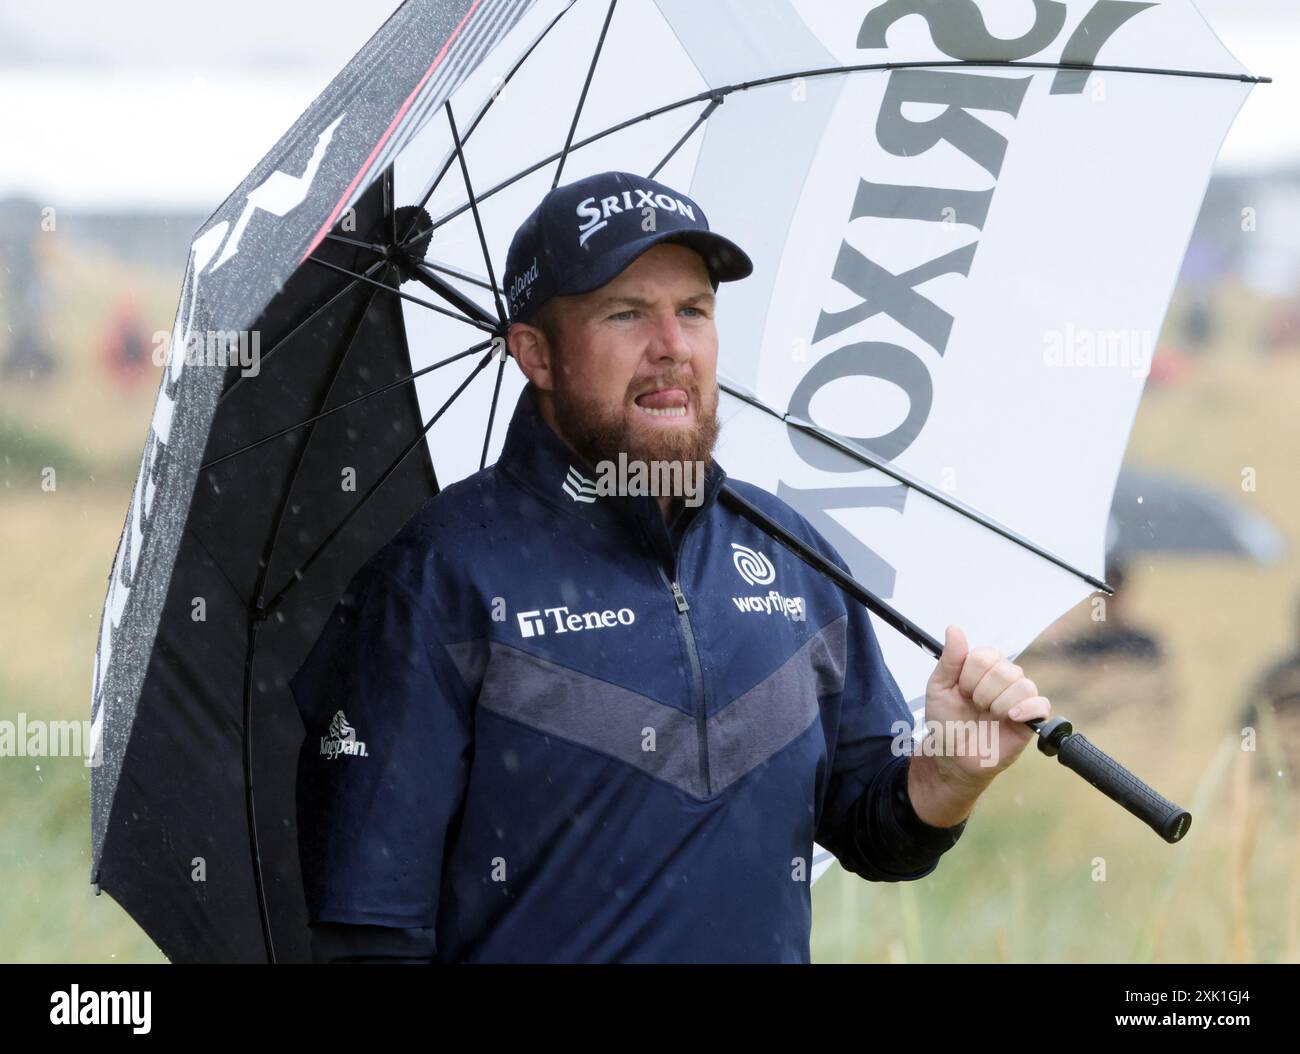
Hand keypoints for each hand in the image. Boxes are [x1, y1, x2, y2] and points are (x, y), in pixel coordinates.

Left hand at [921, 624, 1050, 785]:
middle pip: (1004, 670)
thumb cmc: (946, 722)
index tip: (961, 691)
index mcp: (983, 668)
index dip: (970, 676)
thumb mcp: (938, 689)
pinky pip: (1041, 704)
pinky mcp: (1031, 719)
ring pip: (1022, 685)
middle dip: (982, 692)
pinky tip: (1010, 717)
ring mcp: (1019, 698)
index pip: (986, 655)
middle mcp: (1004, 679)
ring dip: (999, 703)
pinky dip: (1026, 709)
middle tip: (974, 706)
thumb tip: (954, 629)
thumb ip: (949, 660)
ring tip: (989, 715)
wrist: (953, 756)